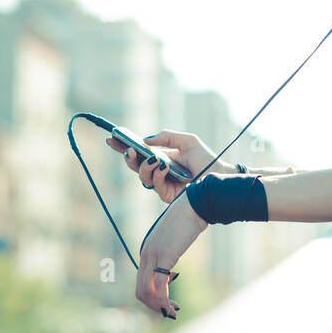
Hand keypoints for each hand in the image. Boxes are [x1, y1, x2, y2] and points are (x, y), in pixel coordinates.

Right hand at [107, 129, 229, 203]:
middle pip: (135, 166)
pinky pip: (156, 185)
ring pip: (143, 178)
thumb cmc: (205, 158)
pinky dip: (157, 175)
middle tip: (129, 150)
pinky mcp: (168, 195)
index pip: (139, 153)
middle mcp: (159, 171)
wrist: (219, 175)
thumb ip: (167, 137)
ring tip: (152, 159)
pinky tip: (163, 167)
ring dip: (143, 167)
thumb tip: (146, 141)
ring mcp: (163, 184)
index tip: (112, 138)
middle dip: (129, 158)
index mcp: (162, 158)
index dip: (124, 147)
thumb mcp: (187, 141)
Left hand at [136, 188, 209, 319]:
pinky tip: (172, 305)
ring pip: (146, 290)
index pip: (141, 281)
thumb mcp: (174, 238)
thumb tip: (174, 259)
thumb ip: (169, 250)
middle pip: (140, 290)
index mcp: (146, 250)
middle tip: (171, 312)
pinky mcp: (164, 256)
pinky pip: (159, 284)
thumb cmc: (188, 220)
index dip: (152, 297)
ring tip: (173, 311)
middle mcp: (145, 254)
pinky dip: (164, 299)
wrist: (195, 206)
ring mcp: (153, 255)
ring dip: (158, 305)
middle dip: (154, 305)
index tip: (169, 303)